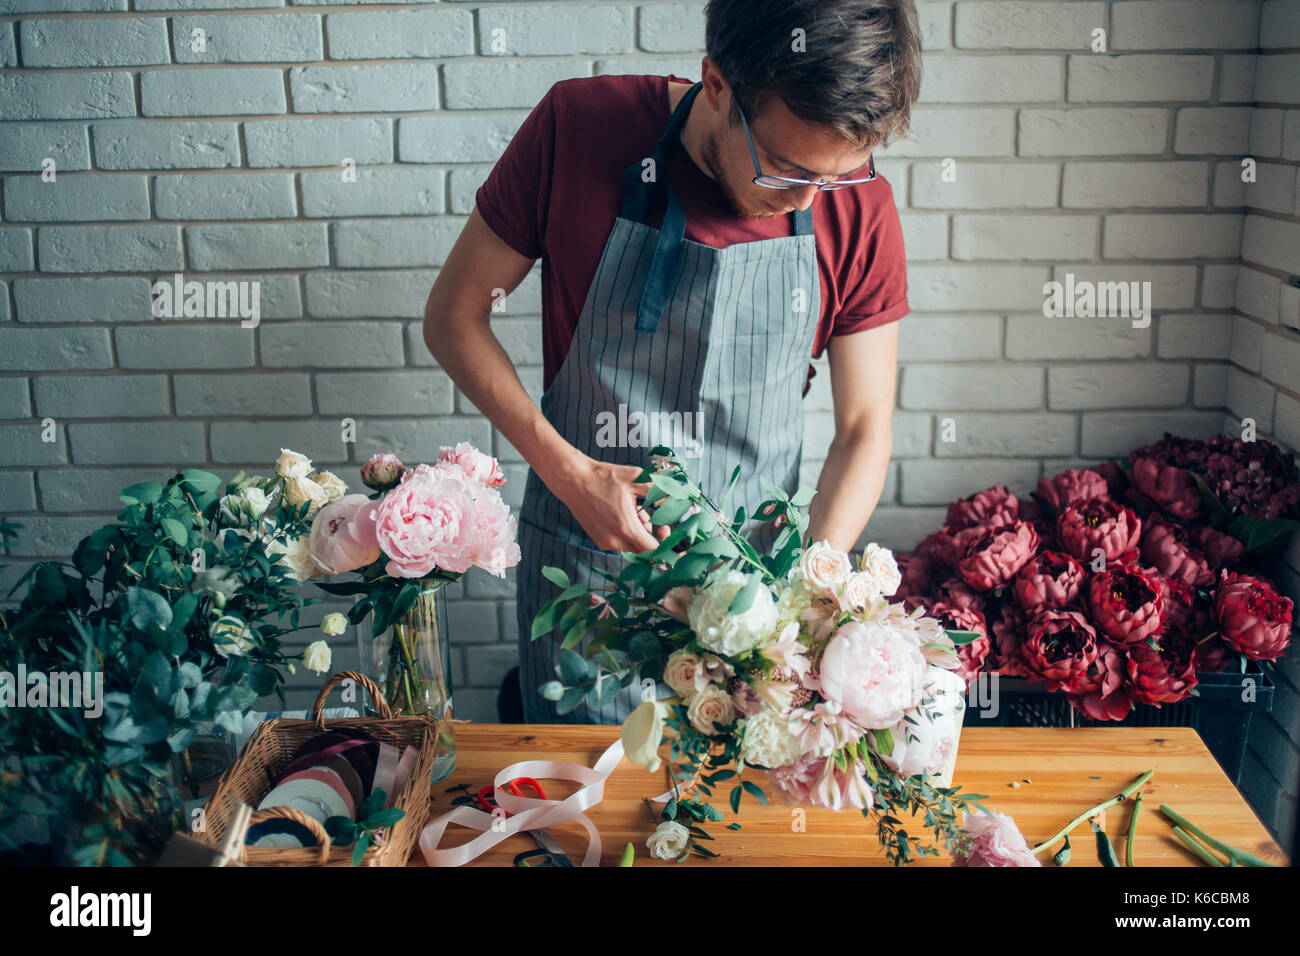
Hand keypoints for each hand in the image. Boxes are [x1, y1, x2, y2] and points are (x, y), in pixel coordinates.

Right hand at [554, 456, 670, 553]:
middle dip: (653, 536)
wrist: (573, 480)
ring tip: (635, 512)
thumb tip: (675, 501)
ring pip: (633, 548)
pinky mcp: (600, 540)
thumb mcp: (635, 477)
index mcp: (626, 527)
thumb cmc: (603, 477)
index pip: (654, 551)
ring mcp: (606, 542)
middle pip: (645, 551)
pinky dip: (628, 534)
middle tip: (650, 516)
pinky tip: (623, 515)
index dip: (666, 545)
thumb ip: (659, 490)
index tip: (666, 528)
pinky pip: (621, 544)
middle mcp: (615, 540)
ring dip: (640, 534)